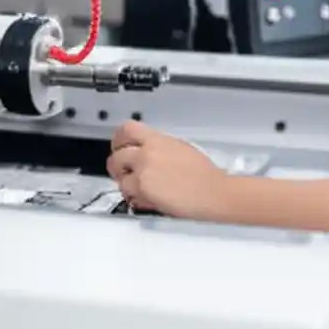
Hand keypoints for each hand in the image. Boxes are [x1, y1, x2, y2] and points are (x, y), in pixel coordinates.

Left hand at [106, 120, 227, 217]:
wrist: (212, 192)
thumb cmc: (204, 174)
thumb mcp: (181, 149)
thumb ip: (159, 148)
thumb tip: (147, 151)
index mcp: (157, 140)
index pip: (126, 130)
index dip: (118, 140)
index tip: (119, 146)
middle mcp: (147, 153)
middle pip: (116, 156)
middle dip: (117, 166)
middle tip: (122, 172)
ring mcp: (143, 171)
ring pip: (119, 177)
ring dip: (126, 184)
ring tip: (139, 189)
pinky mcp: (143, 190)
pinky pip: (127, 193)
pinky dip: (134, 198)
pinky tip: (146, 199)